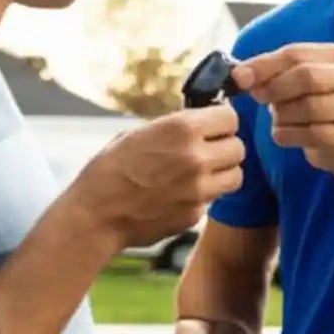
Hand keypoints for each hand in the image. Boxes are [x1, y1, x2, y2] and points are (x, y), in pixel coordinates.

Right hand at [70, 105, 244, 249]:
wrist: (94, 216)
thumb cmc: (109, 170)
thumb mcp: (139, 134)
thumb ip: (175, 128)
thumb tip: (200, 124)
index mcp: (182, 129)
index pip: (230, 117)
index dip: (222, 121)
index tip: (213, 125)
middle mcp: (197, 158)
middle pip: (238, 148)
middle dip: (225, 147)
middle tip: (209, 150)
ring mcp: (199, 190)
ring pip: (235, 176)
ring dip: (223, 173)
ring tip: (202, 173)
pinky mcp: (195, 215)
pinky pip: (213, 200)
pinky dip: (203, 197)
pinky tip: (180, 194)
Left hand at [232, 42, 333, 170]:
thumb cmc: (309, 100)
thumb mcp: (291, 78)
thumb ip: (267, 71)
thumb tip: (239, 76)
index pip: (295, 54)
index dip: (264, 65)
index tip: (239, 78)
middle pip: (306, 77)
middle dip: (275, 88)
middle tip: (258, 97)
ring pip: (308, 107)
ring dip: (282, 114)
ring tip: (278, 116)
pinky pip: (309, 135)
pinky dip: (287, 134)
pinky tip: (284, 132)